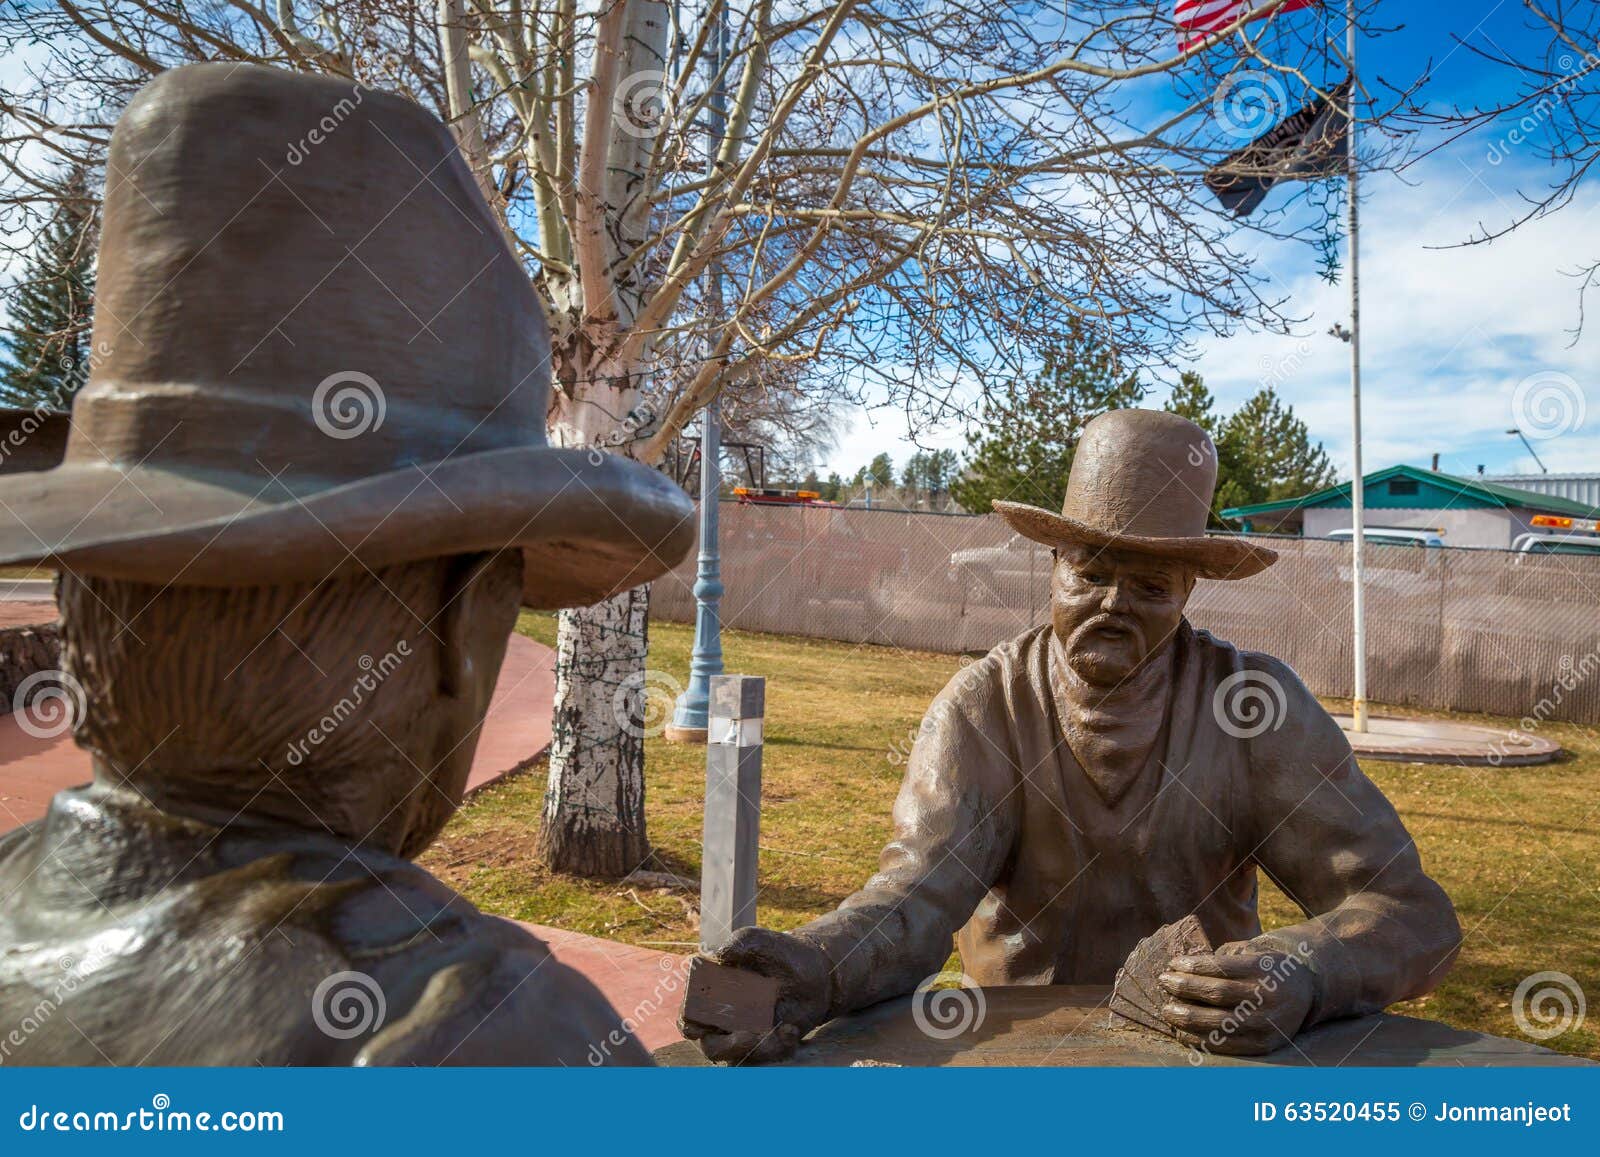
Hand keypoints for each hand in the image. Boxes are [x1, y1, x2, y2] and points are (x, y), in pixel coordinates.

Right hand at [679, 926, 831, 1064]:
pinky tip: (790, 1029)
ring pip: (739, 1057)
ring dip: (755, 1049)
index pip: (689, 1016)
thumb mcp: (757, 939)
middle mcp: (725, 1019)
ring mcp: (746, 1033)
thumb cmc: (776, 951)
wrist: (812, 968)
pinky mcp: (769, 1043)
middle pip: (711, 1046)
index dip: (691, 1022)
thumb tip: (719, 956)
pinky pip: (767, 1056)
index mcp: (711, 995)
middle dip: (728, 1045)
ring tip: (777, 1031)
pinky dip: (778, 1046)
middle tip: (747, 1035)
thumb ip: (737, 942)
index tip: (703, 1024)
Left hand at [1157, 942, 1315, 1055]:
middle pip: (1216, 994)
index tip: (1173, 963)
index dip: (1193, 966)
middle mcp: (1266, 997)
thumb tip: (1181, 966)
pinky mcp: (1262, 1045)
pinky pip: (1225, 1045)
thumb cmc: (1266, 968)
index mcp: (1263, 970)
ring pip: (1217, 1022)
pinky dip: (1199, 1039)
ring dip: (1186, 1016)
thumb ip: (1223, 958)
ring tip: (1166, 1009)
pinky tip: (1181, 1031)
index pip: (1221, 968)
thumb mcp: (1253, 953)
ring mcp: (1265, 1024)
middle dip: (1184, 988)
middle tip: (1164, 982)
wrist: (1306, 993)